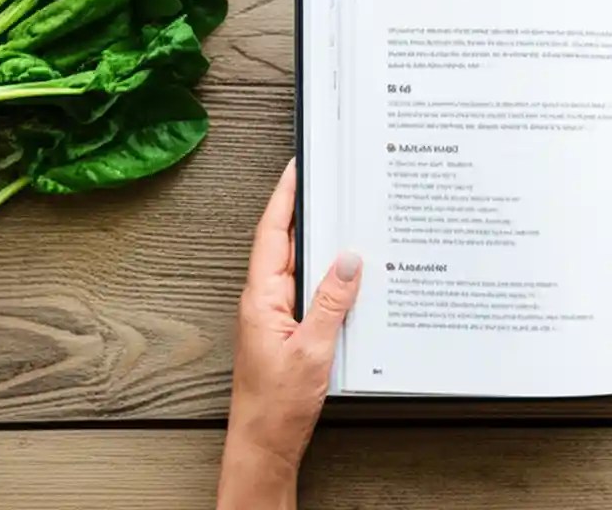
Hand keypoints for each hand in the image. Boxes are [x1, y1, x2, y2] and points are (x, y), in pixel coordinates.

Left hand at [217, 159, 362, 509]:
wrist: (265, 445)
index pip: (272, 233)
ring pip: (301, 268)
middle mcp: (266, 301)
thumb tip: (348, 260)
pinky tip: (350, 278)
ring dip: (321, 247)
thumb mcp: (313, 349)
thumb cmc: (276, 406)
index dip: (284, 197)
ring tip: (347, 221)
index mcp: (262, 298)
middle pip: (287, 244)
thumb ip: (332, 301)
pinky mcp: (290, 331)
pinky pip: (310, 292)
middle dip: (307, 212)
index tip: (297, 167)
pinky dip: (330, 279)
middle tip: (331, 183)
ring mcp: (277, 316)